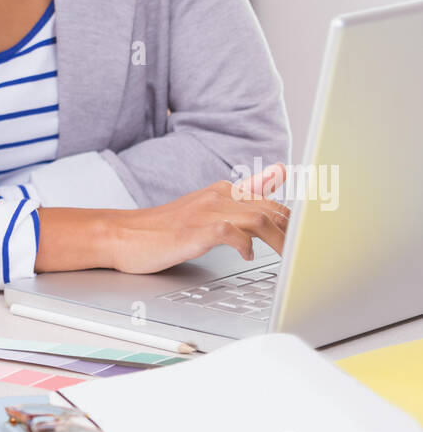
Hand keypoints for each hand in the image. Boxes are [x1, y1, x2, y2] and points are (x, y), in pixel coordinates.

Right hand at [108, 161, 289, 274]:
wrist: (122, 235)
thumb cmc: (164, 228)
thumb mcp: (208, 208)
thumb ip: (245, 192)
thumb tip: (278, 173)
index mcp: (223, 192)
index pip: (272, 203)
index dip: (294, 222)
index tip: (309, 237)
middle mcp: (218, 197)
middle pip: (271, 210)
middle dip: (294, 233)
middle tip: (305, 255)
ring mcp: (205, 213)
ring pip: (257, 219)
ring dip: (278, 241)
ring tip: (288, 258)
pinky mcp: (194, 231)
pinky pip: (230, 233)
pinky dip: (245, 246)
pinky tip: (247, 256)